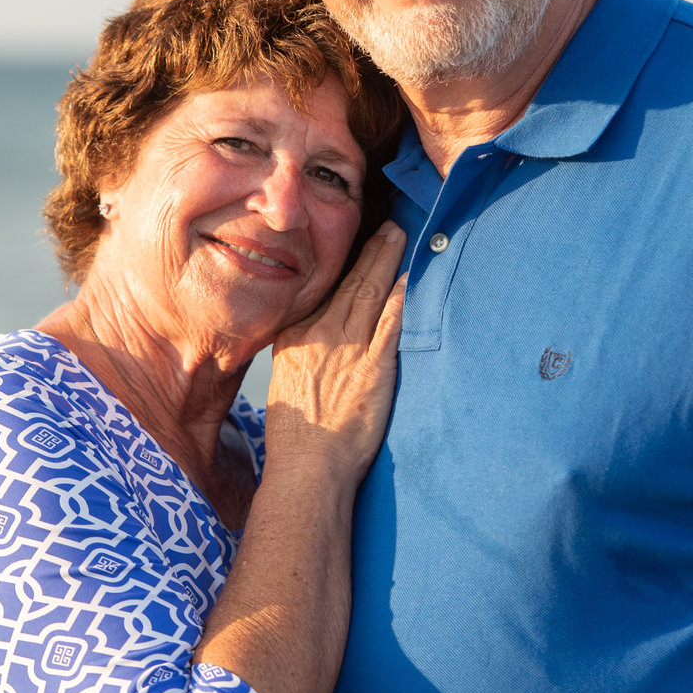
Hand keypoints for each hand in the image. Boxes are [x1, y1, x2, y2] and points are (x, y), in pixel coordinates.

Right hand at [266, 221, 405, 483]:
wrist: (308, 467)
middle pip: (350, 283)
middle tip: (388, 225)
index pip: (323, 290)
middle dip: (371, 250)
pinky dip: (399, 299)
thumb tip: (308, 340)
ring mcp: (348, 349)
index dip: (343, 263)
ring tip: (399, 237)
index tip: (355, 242)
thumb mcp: (284, 382)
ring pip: (370, 294)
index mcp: (294, 336)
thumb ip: (298, 354)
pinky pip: (390, 324)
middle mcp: (319, 335)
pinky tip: (408, 277)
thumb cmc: (296, 436)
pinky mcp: (374, 367)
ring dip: (387, 261)